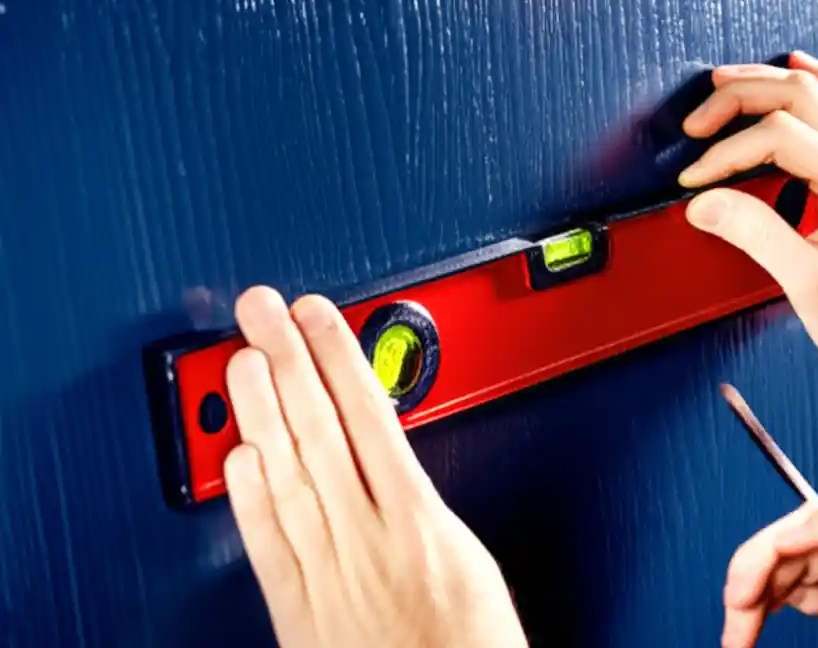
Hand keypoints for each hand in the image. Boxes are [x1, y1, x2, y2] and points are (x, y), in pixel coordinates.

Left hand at [222, 287, 526, 647]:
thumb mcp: (473, 563)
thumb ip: (425, 510)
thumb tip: (396, 465)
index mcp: (420, 524)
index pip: (371, 418)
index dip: (339, 359)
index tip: (321, 317)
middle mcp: (368, 541)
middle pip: (320, 434)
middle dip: (288, 363)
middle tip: (262, 313)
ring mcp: (329, 574)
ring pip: (287, 476)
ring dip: (259, 413)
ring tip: (240, 361)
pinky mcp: (300, 612)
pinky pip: (268, 544)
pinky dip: (248, 497)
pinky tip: (236, 456)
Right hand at [679, 52, 817, 395]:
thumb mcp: (808, 286)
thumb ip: (755, 234)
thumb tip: (705, 201)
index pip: (780, 136)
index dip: (727, 151)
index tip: (694, 180)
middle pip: (802, 95)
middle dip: (742, 97)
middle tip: (696, 120)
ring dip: (772, 83)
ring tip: (728, 81)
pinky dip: (814, 89)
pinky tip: (797, 75)